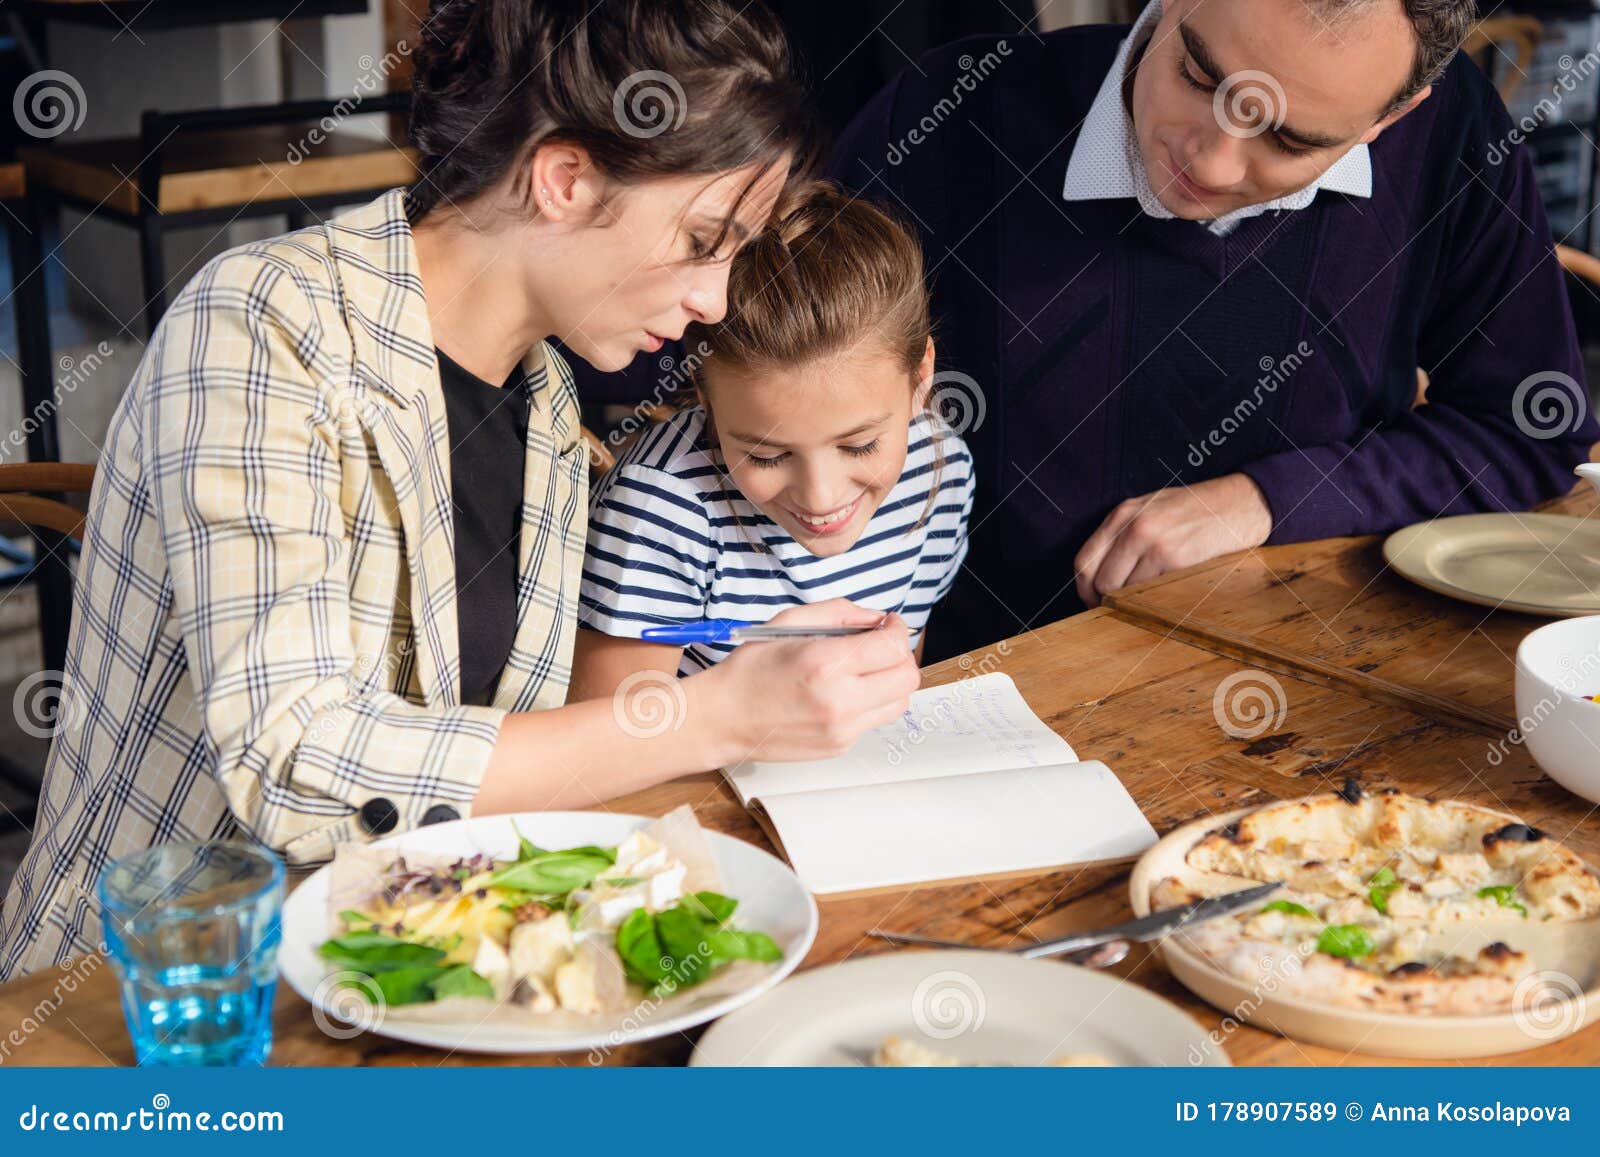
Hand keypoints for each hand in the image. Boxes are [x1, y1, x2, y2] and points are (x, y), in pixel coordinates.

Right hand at [692, 599, 919, 763]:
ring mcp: (842, 729)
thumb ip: (841, 613)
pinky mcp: (840, 746)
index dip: (897, 630)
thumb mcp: (790, 622)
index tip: (888, 625)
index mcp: (825, 663)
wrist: (724, 718)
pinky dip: (870, 702)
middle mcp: (839, 700)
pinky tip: (844, 692)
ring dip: (891, 681)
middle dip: (900, 655)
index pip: (893, 647)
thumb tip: (878, 620)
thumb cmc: (751, 669)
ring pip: (899, 702)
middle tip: (881, 646)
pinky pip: (875, 720)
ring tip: (865, 671)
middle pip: (906, 677)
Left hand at [1073, 473, 1272, 606]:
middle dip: (1105, 602)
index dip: (1085, 590)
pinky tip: (1165, 597)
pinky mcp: (1176, 559)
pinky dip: (1152, 601)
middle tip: (1118, 611)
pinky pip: (1149, 593)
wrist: (1242, 503)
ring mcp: (1155, 543)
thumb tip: (1101, 576)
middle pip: (1099, 581)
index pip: (1084, 561)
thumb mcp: (1151, 508)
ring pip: (1123, 591)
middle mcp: (1134, 526)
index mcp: (1123, 513)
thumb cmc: (1196, 510)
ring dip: (1131, 603)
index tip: (1094, 602)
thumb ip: (1123, 534)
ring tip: (1147, 601)